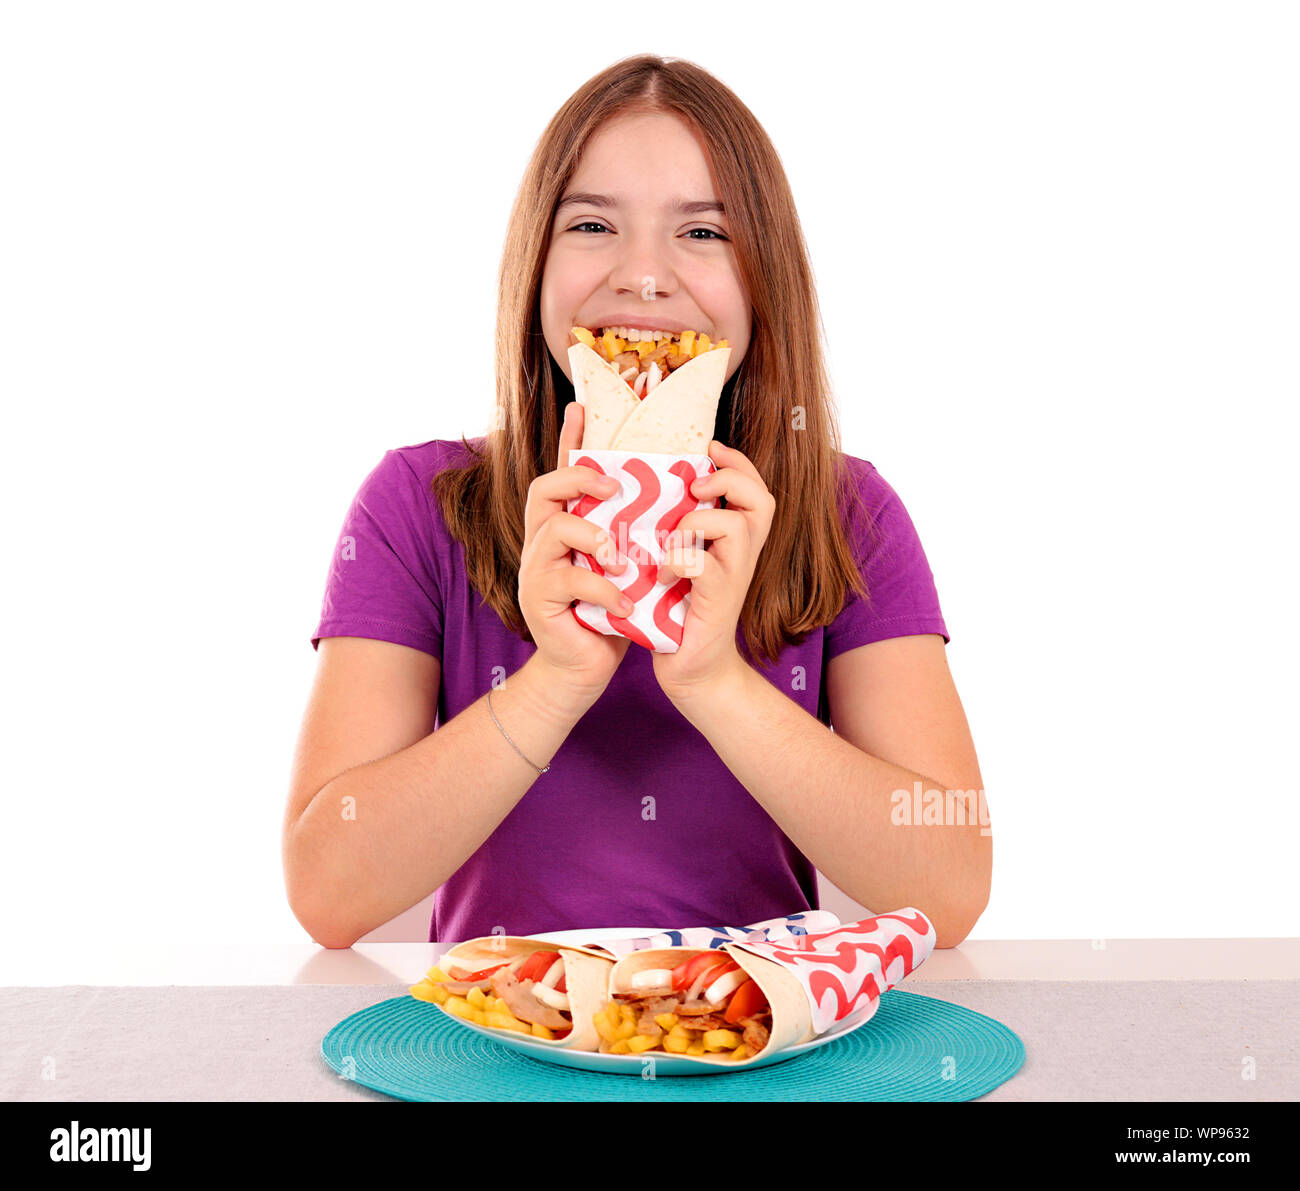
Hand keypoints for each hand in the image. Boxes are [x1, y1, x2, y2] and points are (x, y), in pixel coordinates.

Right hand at [517, 402, 631, 695]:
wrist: (581, 670)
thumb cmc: (607, 613)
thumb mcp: (623, 566)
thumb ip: (631, 532)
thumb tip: (665, 494)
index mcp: (561, 526)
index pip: (558, 472)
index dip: (568, 439)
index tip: (582, 406)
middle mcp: (540, 541)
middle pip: (543, 489)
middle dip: (579, 479)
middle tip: (615, 488)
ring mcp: (534, 570)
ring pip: (553, 529)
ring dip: (595, 538)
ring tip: (623, 559)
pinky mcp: (537, 600)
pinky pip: (567, 581)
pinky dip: (601, 589)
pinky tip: (623, 601)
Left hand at [651, 440, 775, 701]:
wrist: (690, 667)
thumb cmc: (678, 610)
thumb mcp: (681, 559)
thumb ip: (678, 525)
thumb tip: (651, 484)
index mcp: (736, 541)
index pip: (755, 488)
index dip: (738, 462)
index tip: (710, 448)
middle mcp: (743, 555)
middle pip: (761, 499)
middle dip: (730, 480)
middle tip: (696, 486)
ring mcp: (734, 577)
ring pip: (733, 525)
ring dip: (696, 523)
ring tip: (672, 541)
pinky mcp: (719, 600)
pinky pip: (704, 563)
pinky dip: (679, 562)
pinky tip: (665, 577)